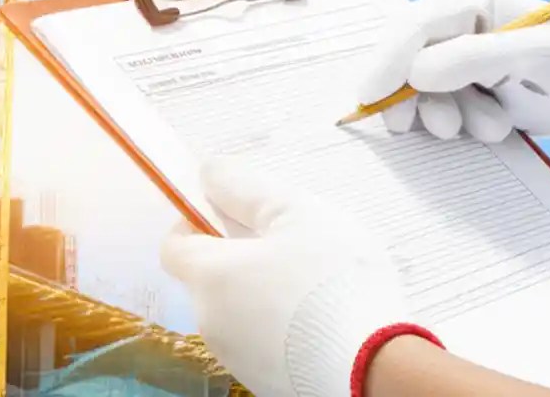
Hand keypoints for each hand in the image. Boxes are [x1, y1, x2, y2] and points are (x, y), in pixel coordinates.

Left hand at [161, 158, 409, 396]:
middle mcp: (211, 322)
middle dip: (244, 257)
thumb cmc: (336, 286)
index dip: (198, 222)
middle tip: (292, 246)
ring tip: (317, 285)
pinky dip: (283, 326)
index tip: (233, 213)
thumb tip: (210, 173)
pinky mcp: (266, 381)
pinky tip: (323, 320)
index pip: (174, 245)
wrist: (375, 370)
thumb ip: (245, 189)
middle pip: (211, 277)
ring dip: (265, 292)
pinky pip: (263, 341)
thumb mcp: (295, 214)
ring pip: (239, 310)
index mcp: (209, 278)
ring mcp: (237, 357)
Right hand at [355, 0, 549, 145]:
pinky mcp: (462, 84)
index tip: (372, 95)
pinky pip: (436, 104)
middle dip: (410, 94)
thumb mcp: (534, 56)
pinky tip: (493, 125)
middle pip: (405, 55)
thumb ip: (474, 59)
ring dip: (444, 114)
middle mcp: (459, 22)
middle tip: (411, 126)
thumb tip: (415, 74)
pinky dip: (457, 122)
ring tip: (488, 127)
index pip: (415, 24)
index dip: (388, 59)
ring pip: (418, 87)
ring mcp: (459, 55)